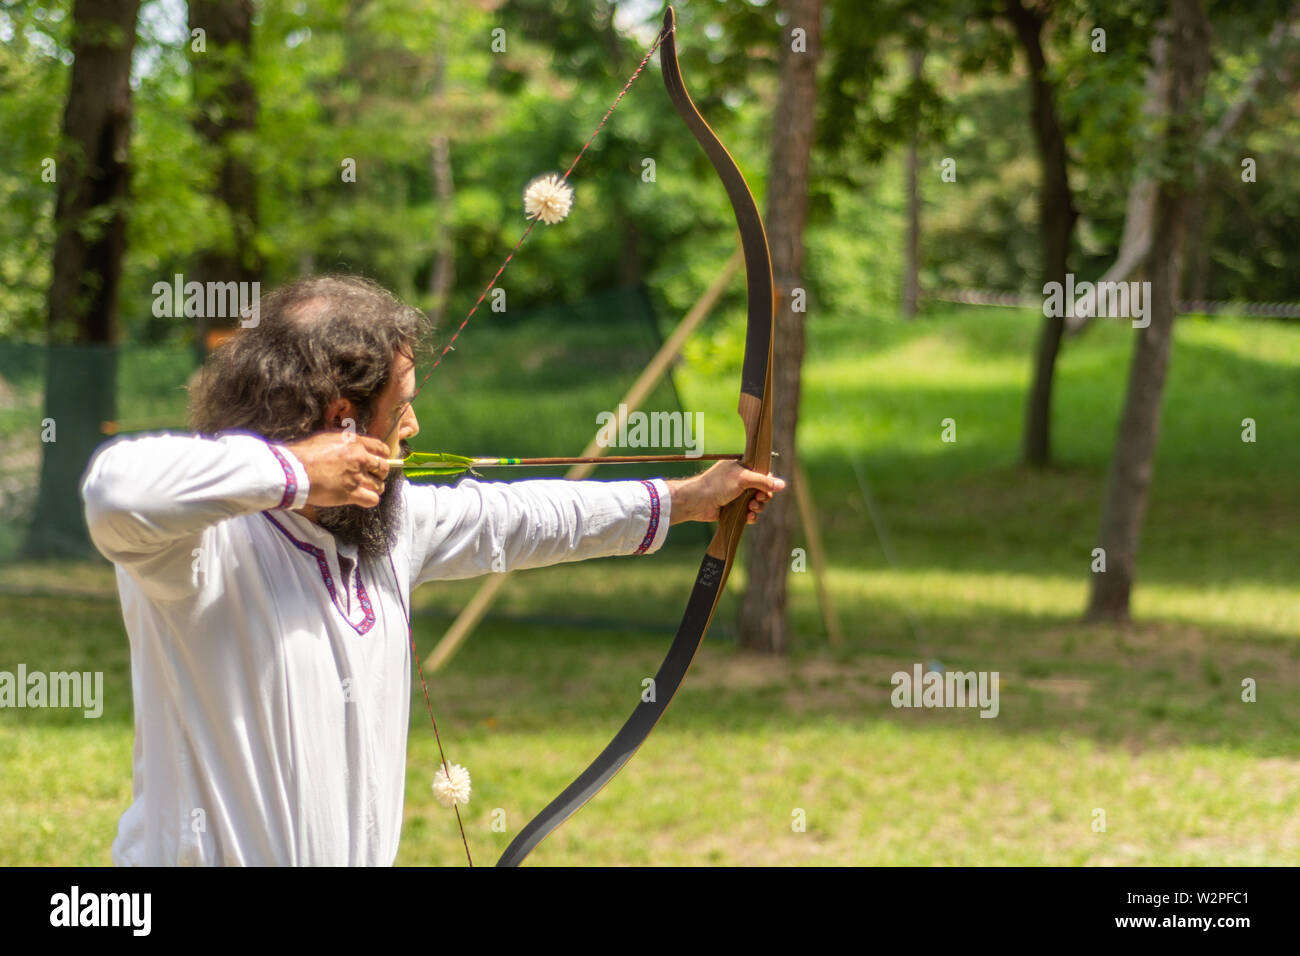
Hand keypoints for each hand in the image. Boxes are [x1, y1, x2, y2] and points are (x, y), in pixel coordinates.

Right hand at [283, 431, 391, 507]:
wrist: (292, 471)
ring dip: (374, 488)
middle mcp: (359, 458)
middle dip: (379, 474)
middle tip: (370, 478)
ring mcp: (356, 476)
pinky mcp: (351, 493)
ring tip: (365, 490)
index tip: (379, 461)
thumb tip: (351, 446)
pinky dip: (369, 500)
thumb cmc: (302, 454)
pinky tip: (361, 499)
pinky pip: (372, 499)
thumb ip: (343, 443)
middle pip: (383, 468)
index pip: (381, 448)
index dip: (382, 456)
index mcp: (354, 442)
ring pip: (379, 485)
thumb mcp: (326, 439)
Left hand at [666, 460, 784, 524]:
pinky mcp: (733, 509)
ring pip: (756, 502)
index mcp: (741, 468)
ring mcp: (736, 495)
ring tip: (751, 508)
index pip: (762, 473)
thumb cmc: (717, 485)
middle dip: (763, 496)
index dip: (768, 482)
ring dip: (757, 507)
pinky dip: (751, 516)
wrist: (697, 502)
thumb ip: (763, 481)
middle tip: (758, 499)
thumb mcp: (742, 479)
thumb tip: (782, 484)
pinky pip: (748, 513)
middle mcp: (739, 480)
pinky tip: (749, 517)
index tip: (767, 488)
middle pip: (761, 489)